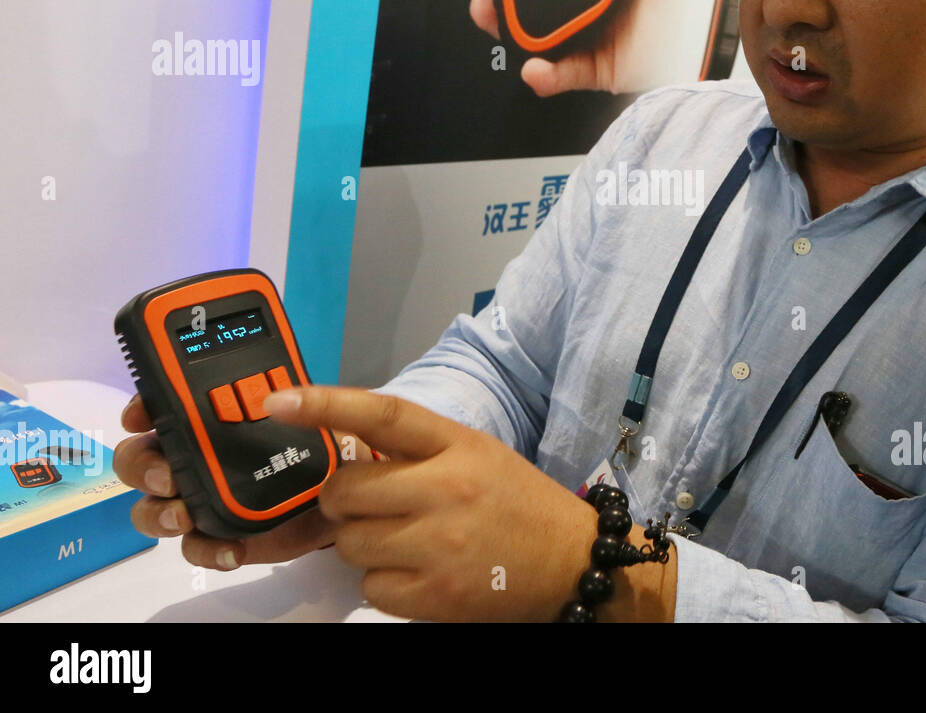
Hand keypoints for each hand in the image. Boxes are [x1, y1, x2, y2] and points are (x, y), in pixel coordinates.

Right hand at [112, 393, 375, 569]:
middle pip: (139, 460)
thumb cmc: (318, 442)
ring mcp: (199, 497)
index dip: (141, 408)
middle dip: (144, 467)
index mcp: (207, 418)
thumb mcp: (317, 411)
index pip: (159, 406)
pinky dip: (207, 550)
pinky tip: (232, 550)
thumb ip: (301, 399)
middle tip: (168, 476)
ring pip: (152, 508)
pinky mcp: (217, 534)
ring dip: (160, 513)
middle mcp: (192, 456)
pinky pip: (195, 547)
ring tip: (184, 517)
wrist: (341, 493)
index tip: (140, 416)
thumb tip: (283, 396)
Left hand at [262, 385, 676, 621]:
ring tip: (407, 543)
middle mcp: (448, 489)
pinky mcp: (436, 596)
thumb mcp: (479, 455)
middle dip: (344, 502)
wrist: (575, 564)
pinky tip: (419, 573)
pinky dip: (384, 585)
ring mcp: (441, 545)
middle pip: (345, 491)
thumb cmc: (519, 505)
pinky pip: (369, 589)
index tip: (279, 401)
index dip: (325, 405)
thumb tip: (345, 451)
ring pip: (350, 543)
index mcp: (459, 445)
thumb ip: (418, 451)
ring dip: (364, 545)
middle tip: (375, 507)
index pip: (382, 416)